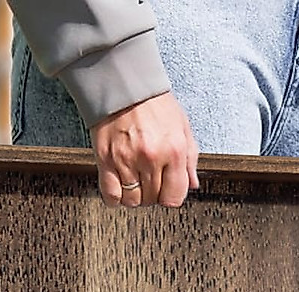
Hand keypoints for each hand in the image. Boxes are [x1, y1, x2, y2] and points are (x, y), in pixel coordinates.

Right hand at [91, 93, 200, 208]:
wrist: (123, 83)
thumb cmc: (154, 103)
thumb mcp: (182, 126)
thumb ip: (190, 159)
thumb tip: (193, 184)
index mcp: (173, 151)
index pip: (174, 197)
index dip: (171, 196)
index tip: (167, 189)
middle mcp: (151, 158)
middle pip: (153, 200)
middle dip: (153, 194)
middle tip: (150, 179)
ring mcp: (127, 160)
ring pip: (132, 201)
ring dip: (135, 196)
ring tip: (135, 180)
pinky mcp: (106, 160)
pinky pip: (111, 195)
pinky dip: (115, 197)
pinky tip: (119, 186)